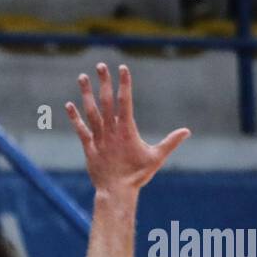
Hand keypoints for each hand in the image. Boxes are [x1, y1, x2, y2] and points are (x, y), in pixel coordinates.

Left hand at [66, 63, 188, 194]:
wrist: (116, 190)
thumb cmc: (138, 174)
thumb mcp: (157, 157)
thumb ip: (171, 142)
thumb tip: (187, 131)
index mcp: (127, 130)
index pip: (126, 102)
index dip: (124, 84)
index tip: (123, 68)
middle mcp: (111, 131)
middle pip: (106, 102)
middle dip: (104, 82)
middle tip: (101, 66)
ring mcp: (98, 138)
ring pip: (91, 111)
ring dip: (86, 93)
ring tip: (82, 77)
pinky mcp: (89, 146)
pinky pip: (81, 129)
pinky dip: (75, 117)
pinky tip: (69, 105)